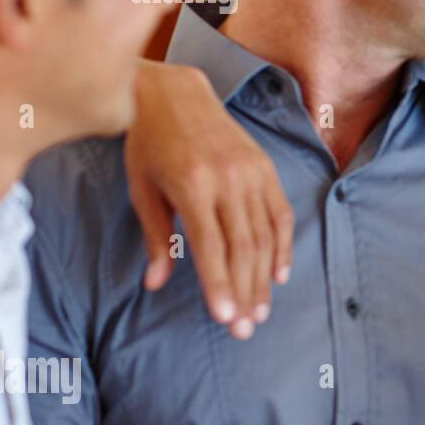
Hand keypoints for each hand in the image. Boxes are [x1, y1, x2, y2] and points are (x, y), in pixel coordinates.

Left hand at [124, 60, 293, 338]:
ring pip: (264, 236)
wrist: (175, 94)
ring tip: (261, 312)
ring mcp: (251, 172)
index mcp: (192, 185)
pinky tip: (280, 275)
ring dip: (264, 279)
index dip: (219, 285)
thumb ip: (155, 237)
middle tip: (246, 330)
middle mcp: (227, 179)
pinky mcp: (265, 168)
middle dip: (245, 292)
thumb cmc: (149, 144)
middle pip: (243, 248)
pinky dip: (283, 247)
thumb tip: (156, 284)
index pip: (210, 246)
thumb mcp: (141, 189)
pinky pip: (280, 214)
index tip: (226, 318)